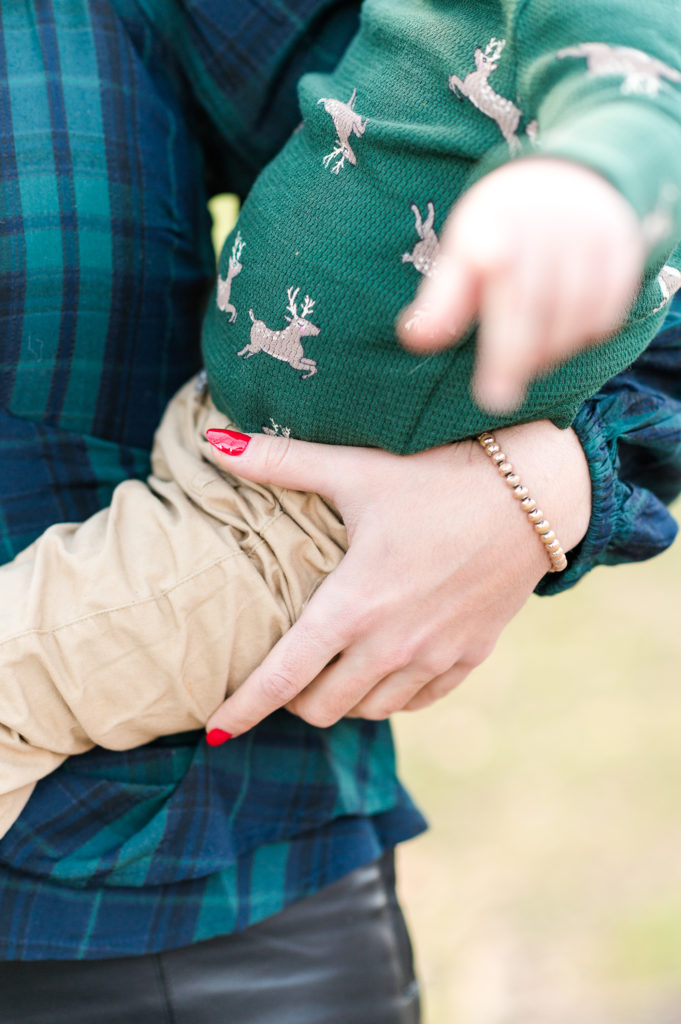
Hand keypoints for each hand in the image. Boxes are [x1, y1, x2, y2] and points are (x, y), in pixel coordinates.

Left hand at [204, 420, 590, 738]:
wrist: (532, 494)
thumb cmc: (437, 476)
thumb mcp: (355, 468)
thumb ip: (278, 462)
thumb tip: (211, 441)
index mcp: (353, 606)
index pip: (281, 678)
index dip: (241, 709)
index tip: (212, 729)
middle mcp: (391, 646)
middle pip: (319, 708)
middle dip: (290, 699)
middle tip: (285, 668)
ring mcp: (433, 658)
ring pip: (366, 711)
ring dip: (338, 698)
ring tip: (330, 666)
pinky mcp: (468, 657)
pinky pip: (416, 702)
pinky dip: (388, 695)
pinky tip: (382, 666)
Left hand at [398, 158, 644, 412]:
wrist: (568, 179)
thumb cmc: (501, 231)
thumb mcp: (463, 254)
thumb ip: (442, 300)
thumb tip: (414, 340)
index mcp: (494, 221)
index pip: (490, 245)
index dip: (489, 256)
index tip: (489, 261)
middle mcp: (544, 223)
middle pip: (531, 300)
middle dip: (511, 356)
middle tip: (495, 398)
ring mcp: (588, 235)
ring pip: (572, 311)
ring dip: (549, 352)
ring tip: (529, 369)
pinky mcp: (622, 250)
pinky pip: (608, 309)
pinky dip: (587, 335)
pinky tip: (565, 343)